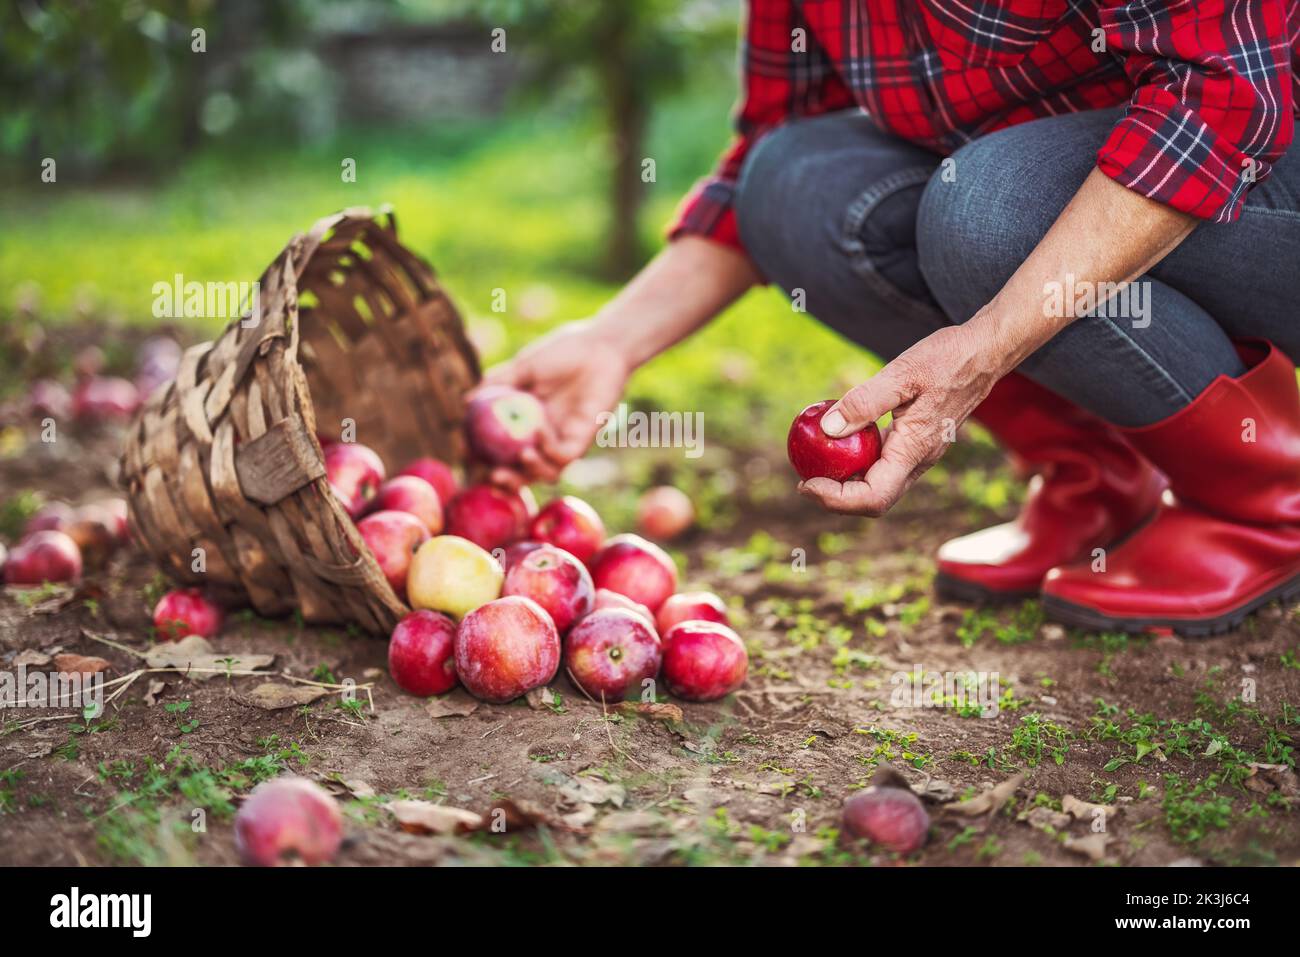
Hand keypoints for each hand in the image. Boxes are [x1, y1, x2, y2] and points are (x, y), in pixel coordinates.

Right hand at [474, 320, 631, 487]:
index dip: (486, 459)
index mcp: (529, 424)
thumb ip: (497, 383)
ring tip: (522, 456)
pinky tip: (541, 430)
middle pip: (525, 473)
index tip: (468, 455)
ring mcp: (565, 441)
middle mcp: (547, 438)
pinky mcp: (584, 439)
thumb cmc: (563, 352)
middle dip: (509, 483)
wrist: (600, 346)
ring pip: (548, 473)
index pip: (505, 451)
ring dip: (532, 472)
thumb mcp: (524, 367)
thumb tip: (466, 402)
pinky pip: (564, 455)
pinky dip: (549, 448)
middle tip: (492, 477)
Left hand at [798, 324, 1005, 516]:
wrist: (984, 353)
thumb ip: (864, 402)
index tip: (806, 484)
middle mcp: (919, 461)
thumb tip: (828, 430)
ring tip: (816, 466)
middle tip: (804, 480)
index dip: (836, 500)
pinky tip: (840, 442)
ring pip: (880, 486)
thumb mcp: (902, 373)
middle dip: (836, 499)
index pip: (874, 497)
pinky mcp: (917, 444)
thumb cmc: (947, 358)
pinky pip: (885, 466)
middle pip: (875, 500)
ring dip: (846, 485)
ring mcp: (920, 455)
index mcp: (915, 451)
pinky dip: (859, 464)